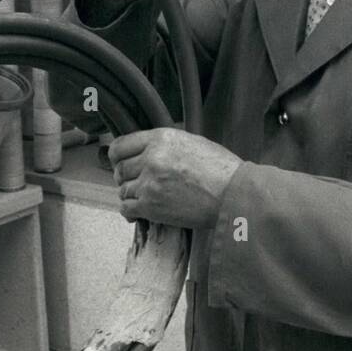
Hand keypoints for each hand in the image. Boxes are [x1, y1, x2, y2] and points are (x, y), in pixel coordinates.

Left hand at [108, 127, 242, 229]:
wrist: (234, 195)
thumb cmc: (221, 169)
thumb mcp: (192, 142)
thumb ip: (165, 144)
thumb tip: (147, 150)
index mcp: (161, 138)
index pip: (121, 145)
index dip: (117, 156)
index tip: (120, 162)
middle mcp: (151, 158)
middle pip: (120, 169)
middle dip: (125, 177)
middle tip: (135, 182)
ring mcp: (150, 183)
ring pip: (123, 189)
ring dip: (131, 194)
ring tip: (143, 197)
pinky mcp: (152, 206)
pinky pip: (126, 208)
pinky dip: (130, 211)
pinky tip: (138, 211)